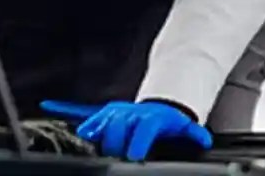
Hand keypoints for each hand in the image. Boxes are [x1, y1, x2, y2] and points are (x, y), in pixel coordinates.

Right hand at [41, 100, 211, 160]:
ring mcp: (114, 114)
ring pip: (100, 125)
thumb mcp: (181, 126)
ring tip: (95, 150)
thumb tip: (204, 140)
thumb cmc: (166, 120)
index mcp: (148, 119)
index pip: (142, 132)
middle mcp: (128, 114)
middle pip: (117, 131)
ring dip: (97, 138)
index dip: (137, 145)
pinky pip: (85, 117)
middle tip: (115, 158)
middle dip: (115, 146)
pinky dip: (74, 118)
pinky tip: (60, 116)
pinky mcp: (102, 116)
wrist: (155, 106)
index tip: (134, 158)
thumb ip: (193, 133)